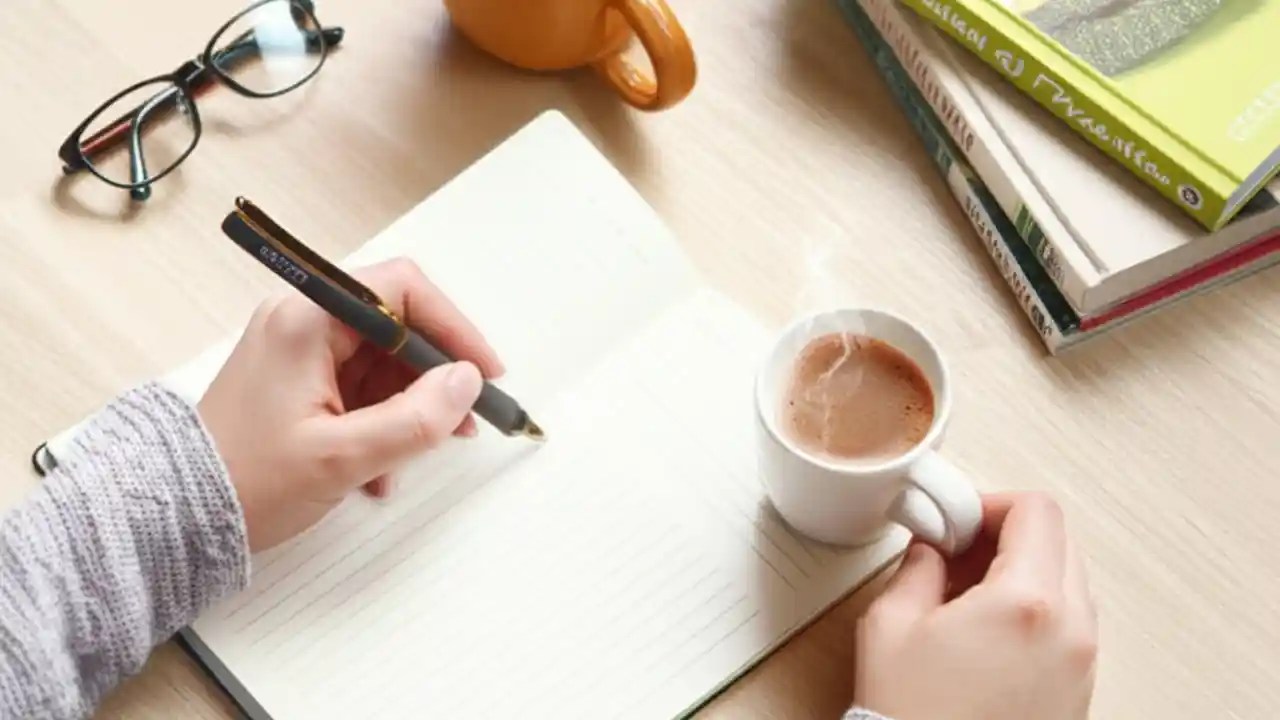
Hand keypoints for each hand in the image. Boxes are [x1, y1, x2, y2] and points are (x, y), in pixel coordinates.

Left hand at [197, 258, 504, 551]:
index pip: (401, 290)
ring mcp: (299, 353)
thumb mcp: (341, 458)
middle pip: (397, 326)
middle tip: (465, 415)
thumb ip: (413, 420)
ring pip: (383, 361)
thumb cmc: (243, 482)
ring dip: (411, 405)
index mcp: (305, 321)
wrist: (177, 516)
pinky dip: (384, 420)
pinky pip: (360, 387)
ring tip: (425, 449)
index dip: (453, 326)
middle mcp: (301, 323)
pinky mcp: (298, 382)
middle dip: (436, 373)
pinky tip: (383, 466)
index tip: (481, 369)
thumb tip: (465, 383)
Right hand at [854, 492, 1097, 719]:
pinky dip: (1036, 611)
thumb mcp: (891, 624)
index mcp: (1026, 601)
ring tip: (969, 596)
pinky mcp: (1079, 692)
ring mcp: (1082, 664)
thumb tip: (932, 547)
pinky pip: (1070, 626)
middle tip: (960, 551)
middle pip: (1061, 542)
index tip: (959, 520)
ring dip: (1025, 571)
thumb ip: (917, 566)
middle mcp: (1070, 630)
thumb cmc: (912, 716)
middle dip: (1009, 535)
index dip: (991, 503)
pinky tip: (986, 631)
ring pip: (1070, 583)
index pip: (1036, 512)